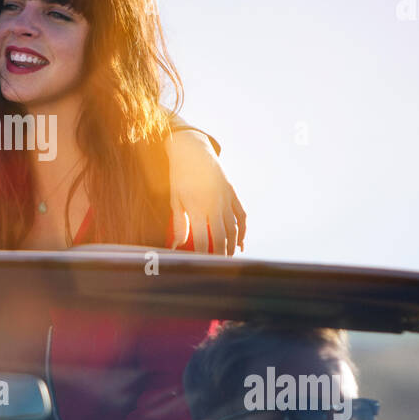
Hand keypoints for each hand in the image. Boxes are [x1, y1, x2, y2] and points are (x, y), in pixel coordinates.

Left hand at [164, 130, 246, 254]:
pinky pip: (241, 216)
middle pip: (221, 237)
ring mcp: (226, 199)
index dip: (202, 255)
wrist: (193, 151)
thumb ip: (178, 224)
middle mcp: (214, 204)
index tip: (201, 265)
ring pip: (234, 228)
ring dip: (232, 246)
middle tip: (217, 268)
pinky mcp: (233, 193)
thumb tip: (176, 245)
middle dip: (220, 255)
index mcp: (197, 207)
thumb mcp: (175, 199)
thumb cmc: (179, 177)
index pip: (202, 239)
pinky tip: (240, 243)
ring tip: (228, 258)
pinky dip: (243, 230)